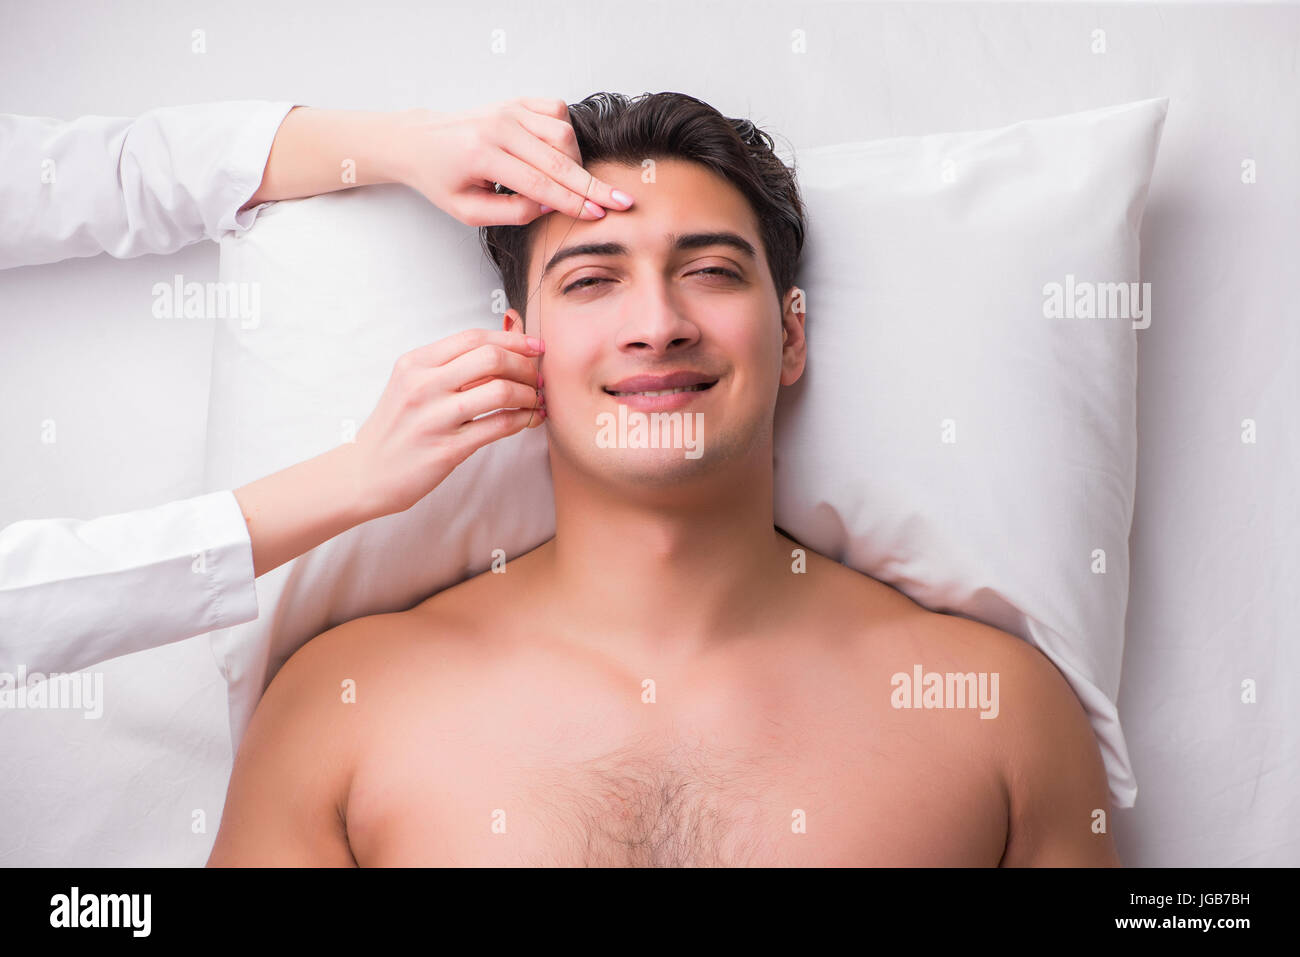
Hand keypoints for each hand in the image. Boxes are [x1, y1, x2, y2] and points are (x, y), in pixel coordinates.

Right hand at [345, 328, 546, 517]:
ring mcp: (434, 418)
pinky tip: (531, 419)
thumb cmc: (397, 427)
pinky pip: (498, 426)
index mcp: (414, 364)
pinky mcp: (447, 449)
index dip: (512, 339)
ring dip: (528, 394)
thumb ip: (452, 363)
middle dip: (524, 366)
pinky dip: (524, 420)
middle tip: (537, 377)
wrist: (365, 474)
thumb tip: (507, 335)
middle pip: (490, 358)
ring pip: (500, 392)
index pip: (473, 338)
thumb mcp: (412, 384)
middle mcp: (422, 386)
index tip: (535, 347)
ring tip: (536, 400)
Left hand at [389, 98, 633, 226]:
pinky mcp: (516, 102)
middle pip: (559, 159)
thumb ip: (511, 212)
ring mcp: (509, 110)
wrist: (419, 141)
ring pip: (563, 132)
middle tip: (620, 201)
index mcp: (483, 156)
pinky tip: (562, 153)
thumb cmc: (442, 180)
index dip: (573, 202)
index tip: (600, 214)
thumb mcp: (468, 212)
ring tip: (572, 183)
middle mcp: (499, 127)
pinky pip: (557, 111)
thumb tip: (550, 206)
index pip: (539, 185)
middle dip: (592, 184)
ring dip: (576, 161)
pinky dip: (567, 133)